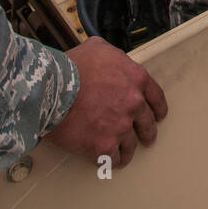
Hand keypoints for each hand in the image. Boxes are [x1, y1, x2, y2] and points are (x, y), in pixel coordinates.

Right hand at [45, 37, 167, 168]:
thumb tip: (113, 60)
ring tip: (122, 152)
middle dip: (147, 132)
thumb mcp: (97, 48)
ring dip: (127, 148)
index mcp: (136, 78)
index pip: (157, 98)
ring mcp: (121, 126)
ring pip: (132, 144)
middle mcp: (134, 103)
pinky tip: (108, 159)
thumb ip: (113, 55)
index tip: (157, 116)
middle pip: (148, 124)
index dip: (157, 109)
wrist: (49, 89)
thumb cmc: (69, 67)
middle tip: (145, 138)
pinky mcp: (104, 146)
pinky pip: (114, 159)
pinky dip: (111, 160)